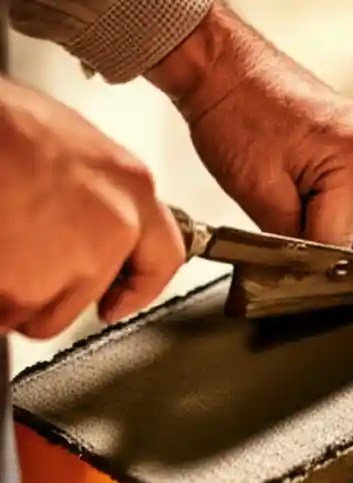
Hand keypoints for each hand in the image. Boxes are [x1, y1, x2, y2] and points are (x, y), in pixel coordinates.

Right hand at [0, 78, 183, 337]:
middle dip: (50, 291)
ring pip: (39, 313)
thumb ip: (95, 192)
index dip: (138, 289)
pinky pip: (2, 315)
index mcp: (130, 187)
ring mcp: (67, 264)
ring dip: (12, 299)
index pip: (163, 259)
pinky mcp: (20, 289)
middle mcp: (112, 231)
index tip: (118, 303)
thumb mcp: (71, 143)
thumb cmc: (3, 125)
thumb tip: (84, 219)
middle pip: (88, 296)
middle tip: (17, 262)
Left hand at [147, 3, 352, 251]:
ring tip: (290, 216)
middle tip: (289, 250)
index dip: (312, 264)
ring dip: (332, 227)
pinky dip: (331, 206)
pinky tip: (301, 200)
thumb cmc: (230, 112)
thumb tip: (306, 270)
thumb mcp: (256, 190)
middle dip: (328, 249)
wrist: (221, 67)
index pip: (344, 242)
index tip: (287, 270)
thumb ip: (290, 237)